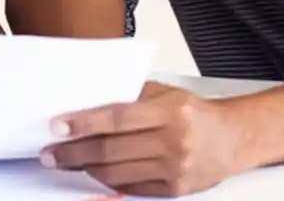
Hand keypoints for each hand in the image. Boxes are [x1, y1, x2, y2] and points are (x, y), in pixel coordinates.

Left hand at [41, 83, 243, 196]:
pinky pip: (131, 188)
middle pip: (111, 150)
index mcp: (168, 112)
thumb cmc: (193, 113)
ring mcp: (173, 169)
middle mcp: (172, 141)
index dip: (84, 124)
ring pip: (117, 173)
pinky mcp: (174, 190)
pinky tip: (93, 172)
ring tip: (66, 161)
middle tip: (50, 152)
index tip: (58, 127)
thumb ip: (130, 98)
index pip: (117, 118)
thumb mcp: (165, 94)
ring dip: (85, 168)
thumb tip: (86, 105)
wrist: (232, 138)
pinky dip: (108, 180)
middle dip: (74, 152)